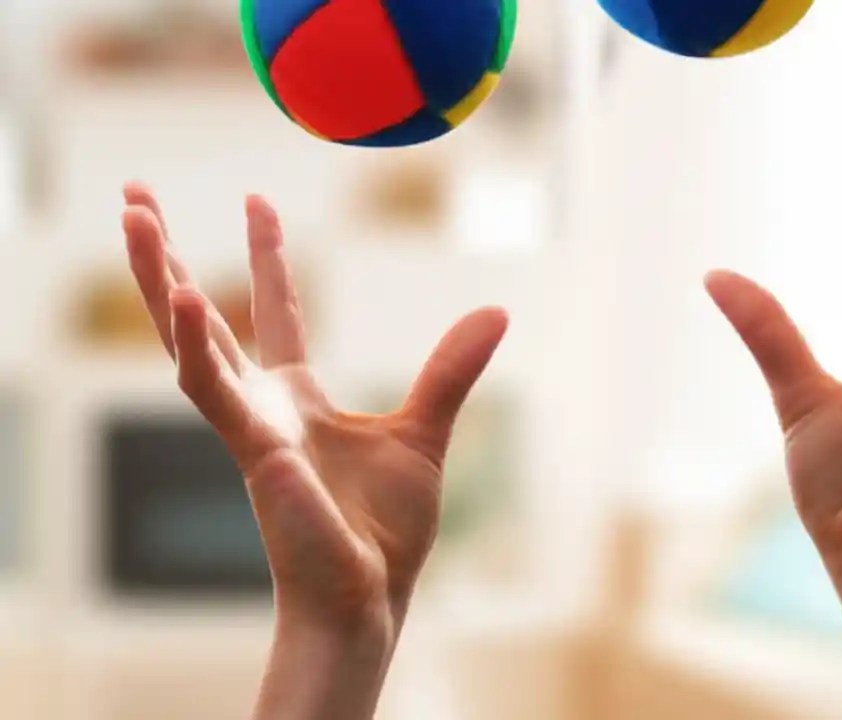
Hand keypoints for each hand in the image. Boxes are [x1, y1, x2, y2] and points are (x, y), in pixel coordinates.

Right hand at [122, 185, 507, 718]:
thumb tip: (496, 308)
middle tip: (132, 194)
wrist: (371, 597)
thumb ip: (451, 369)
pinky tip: (187, 297)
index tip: (257, 200)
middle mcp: (262, 409)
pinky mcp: (255, 459)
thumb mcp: (426, 430)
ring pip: (188, 347)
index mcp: (296, 400)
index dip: (266, 258)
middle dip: (165, 259)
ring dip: (159, 285)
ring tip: (135, 223)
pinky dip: (201, 353)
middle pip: (203, 319)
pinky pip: (218, 399)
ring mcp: (251, 431)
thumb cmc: (385, 528)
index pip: (274, 314)